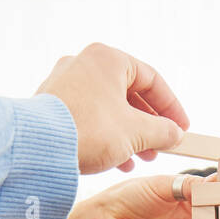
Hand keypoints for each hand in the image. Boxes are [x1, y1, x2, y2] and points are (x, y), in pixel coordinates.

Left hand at [36, 43, 187, 173]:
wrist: (37, 148)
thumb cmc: (89, 130)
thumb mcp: (136, 132)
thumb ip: (162, 131)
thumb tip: (175, 134)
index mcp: (108, 58)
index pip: (152, 79)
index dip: (171, 106)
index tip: (182, 128)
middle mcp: (84, 63)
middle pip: (128, 94)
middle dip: (148, 124)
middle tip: (161, 146)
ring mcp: (64, 83)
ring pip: (107, 107)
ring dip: (129, 132)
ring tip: (141, 157)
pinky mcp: (51, 105)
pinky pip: (88, 116)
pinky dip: (106, 134)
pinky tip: (116, 160)